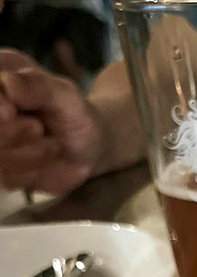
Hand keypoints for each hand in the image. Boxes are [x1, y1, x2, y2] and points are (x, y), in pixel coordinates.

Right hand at [0, 49, 103, 193]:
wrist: (89, 147)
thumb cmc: (76, 115)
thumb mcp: (66, 96)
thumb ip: (39, 86)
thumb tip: (8, 81)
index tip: (9, 113)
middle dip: (9, 133)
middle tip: (38, 130)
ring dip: (25, 155)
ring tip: (51, 145)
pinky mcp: (0, 167)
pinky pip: (3, 177)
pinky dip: (28, 173)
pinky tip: (45, 160)